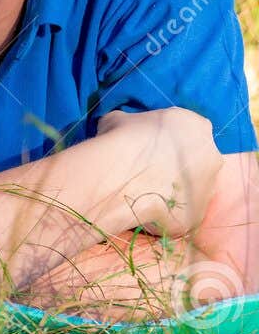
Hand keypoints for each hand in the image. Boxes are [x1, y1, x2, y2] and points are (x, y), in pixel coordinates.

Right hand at [96, 108, 222, 237]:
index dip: (168, 139)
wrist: (122, 176)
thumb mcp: (121, 118)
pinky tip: (143, 207)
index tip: (150, 146)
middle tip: (149, 169)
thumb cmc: (123, 137)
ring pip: (191, 189)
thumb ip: (133, 124)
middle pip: (197, 161)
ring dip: (173, 190)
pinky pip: (180, 213)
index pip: (189, 130)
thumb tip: (126, 130)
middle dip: (177, 166)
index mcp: (197, 127)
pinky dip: (165, 212)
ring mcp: (207, 189)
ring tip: (143, 191)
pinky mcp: (197, 216)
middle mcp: (211, 157)